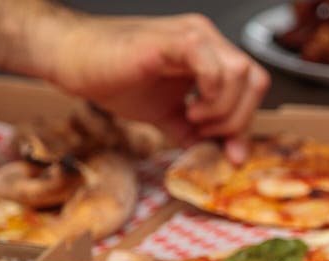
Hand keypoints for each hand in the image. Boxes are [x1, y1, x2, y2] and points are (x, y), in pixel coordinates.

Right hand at [49, 13, 268, 162]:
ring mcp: (193, 36)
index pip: (252, 86)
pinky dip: (211, 93)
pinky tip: (190, 108)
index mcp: (211, 54)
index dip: (245, 121)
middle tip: (206, 131)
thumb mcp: (166, 115)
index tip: (227, 148)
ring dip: (224, 108)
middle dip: (238, 118)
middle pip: (255, 80)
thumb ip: (196, 133)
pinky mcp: (174, 41)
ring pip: (241, 72)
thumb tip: (223, 156)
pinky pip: (213, 64)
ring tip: (193, 118)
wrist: (72, 60)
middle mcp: (208, 40)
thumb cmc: (114, 77)